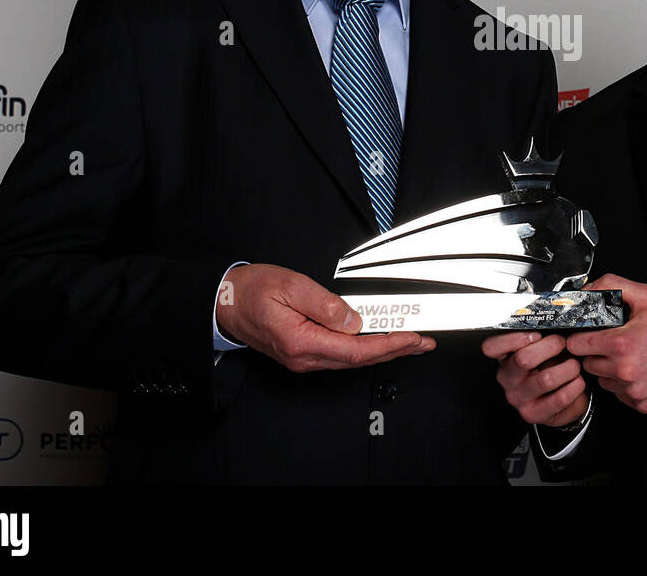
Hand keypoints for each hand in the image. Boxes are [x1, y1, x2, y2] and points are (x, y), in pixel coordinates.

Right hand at [217, 263, 434, 371]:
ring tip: (408, 342)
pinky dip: (364, 349)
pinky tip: (378, 342)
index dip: (389, 345)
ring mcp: (302, 358)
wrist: (224, 302)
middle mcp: (303, 356)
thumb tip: (354, 320)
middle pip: (358, 360)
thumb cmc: (251, 291)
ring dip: (382, 351)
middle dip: (395, 351)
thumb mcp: (291, 285)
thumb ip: (327, 304)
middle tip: (422, 342)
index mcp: (301, 341)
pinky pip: (340, 355)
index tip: (411, 337)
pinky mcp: (302, 352)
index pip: (356, 350)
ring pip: (351, 360)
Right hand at [481, 331, 587, 426]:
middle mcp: (507, 379)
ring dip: (567, 368)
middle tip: (563, 343)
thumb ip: (541, 337)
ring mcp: (518, 398)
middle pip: (523, 359)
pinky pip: (559, 398)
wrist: (561, 399)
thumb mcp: (541, 350)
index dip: (513, 338)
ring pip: (545, 379)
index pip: (491, 347)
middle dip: (550, 346)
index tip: (536, 334)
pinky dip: (574, 387)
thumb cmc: (550, 368)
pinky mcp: (533, 414)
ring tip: (574, 365)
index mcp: (504, 358)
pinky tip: (578, 381)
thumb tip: (555, 324)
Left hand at [565, 275, 646, 413]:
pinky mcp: (641, 404)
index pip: (576, 345)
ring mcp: (633, 390)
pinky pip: (619, 394)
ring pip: (602, 381)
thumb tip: (587, 291)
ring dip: (609, 370)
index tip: (588, 334)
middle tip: (614, 343)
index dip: (581, 336)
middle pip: (587, 364)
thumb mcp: (645, 296)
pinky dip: (624, 384)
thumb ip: (611, 287)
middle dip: (596, 352)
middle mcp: (625, 370)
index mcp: (622, 344)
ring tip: (630, 357)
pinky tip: (639, 370)